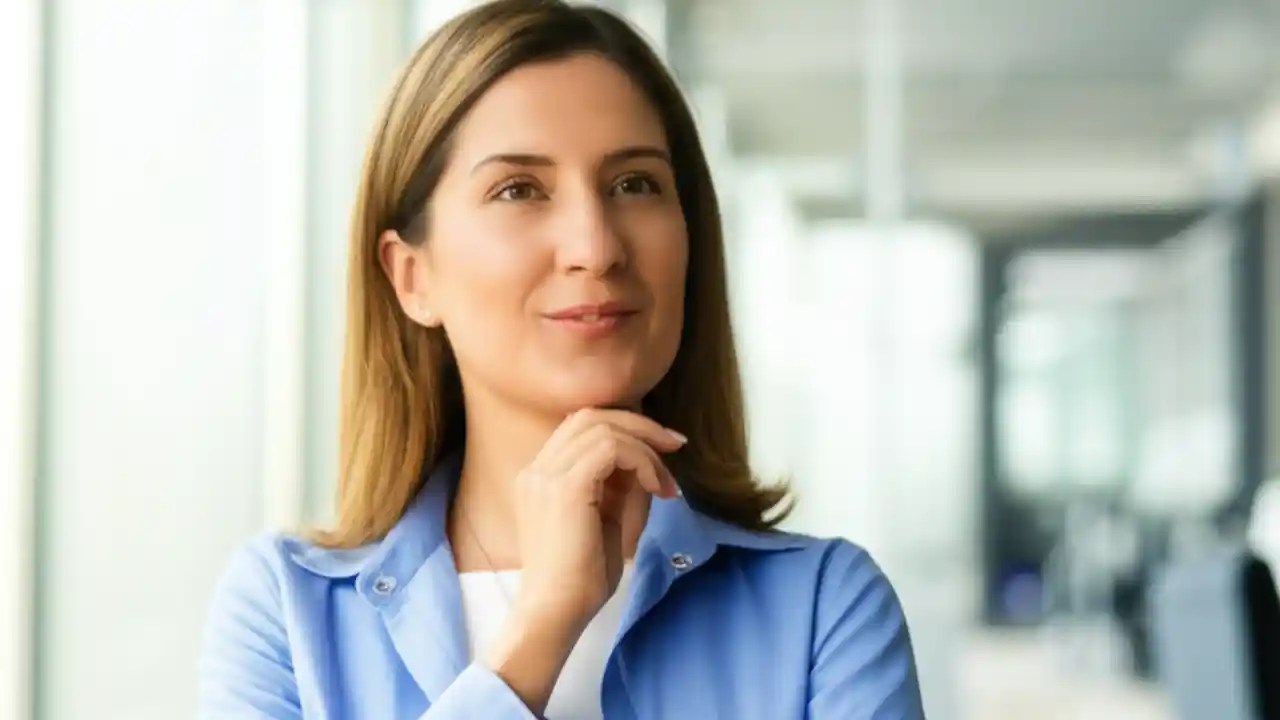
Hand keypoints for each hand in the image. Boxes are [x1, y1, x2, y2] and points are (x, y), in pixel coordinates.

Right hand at [483, 408, 684, 712]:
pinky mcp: (564, 487)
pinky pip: (611, 449)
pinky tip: (656, 486)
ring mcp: (545, 475)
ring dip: (644, 446)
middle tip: (675, 446)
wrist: (557, 612)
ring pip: (602, 427)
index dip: (627, 428)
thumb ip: (626, 486)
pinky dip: (641, 460)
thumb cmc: (583, 578)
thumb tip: (650, 460)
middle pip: (590, 416)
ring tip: (665, 480)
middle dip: (639, 425)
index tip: (664, 450)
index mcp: (541, 476)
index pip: (582, 428)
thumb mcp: (613, 520)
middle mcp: (537, 469)